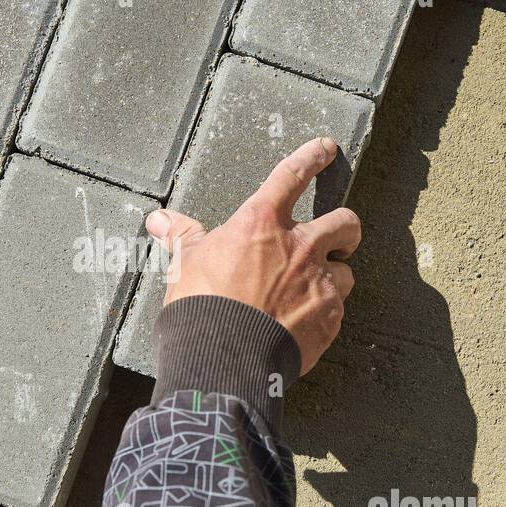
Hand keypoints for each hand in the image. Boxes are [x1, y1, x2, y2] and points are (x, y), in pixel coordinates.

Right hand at [146, 137, 360, 374]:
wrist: (224, 358)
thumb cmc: (202, 306)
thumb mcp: (187, 264)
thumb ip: (182, 237)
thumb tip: (158, 220)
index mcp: (261, 223)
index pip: (291, 176)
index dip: (311, 157)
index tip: (325, 148)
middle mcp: (299, 246)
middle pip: (345, 222)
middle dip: (346, 228)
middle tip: (337, 239)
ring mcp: (319, 282)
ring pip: (347, 270)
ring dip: (335, 276)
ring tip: (313, 291)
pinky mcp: (330, 318)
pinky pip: (337, 308)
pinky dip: (324, 312)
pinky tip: (303, 324)